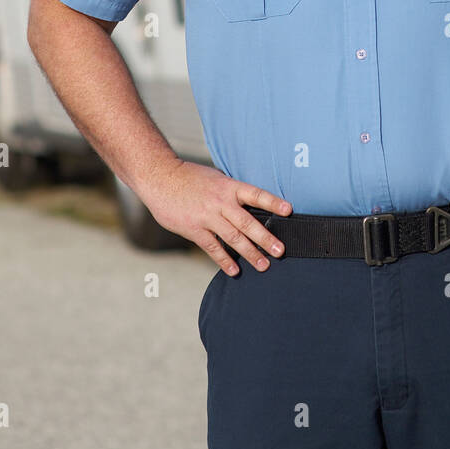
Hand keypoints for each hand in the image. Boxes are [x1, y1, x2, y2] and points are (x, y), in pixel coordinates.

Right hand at [141, 159, 291, 275]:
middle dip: (266, 238)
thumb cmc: (190, 177)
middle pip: (248, 222)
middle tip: (281, 251)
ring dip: (250, 253)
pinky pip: (213, 247)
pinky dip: (224, 260)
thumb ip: (231, 192)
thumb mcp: (215, 178)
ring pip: (233, 238)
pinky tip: (234, 270)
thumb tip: (250, 205)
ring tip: (264, 265)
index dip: (273, 203)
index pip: (256, 195)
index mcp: (229, 187)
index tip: (289, 211)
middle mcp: (221, 202)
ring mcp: (207, 216)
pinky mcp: (194, 229)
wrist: (160, 177)